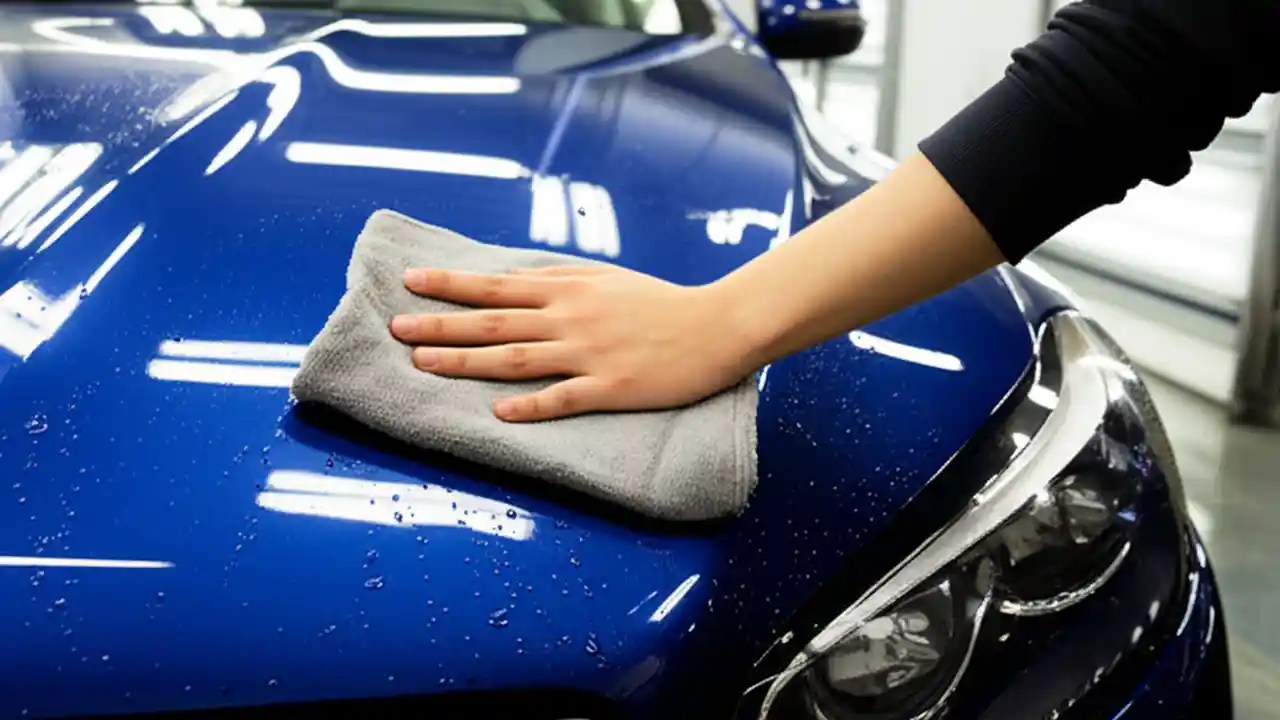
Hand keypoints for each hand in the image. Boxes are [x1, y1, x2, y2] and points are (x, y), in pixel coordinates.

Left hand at [389, 265, 758, 421]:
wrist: (716, 325)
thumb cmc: (658, 302)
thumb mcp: (604, 278)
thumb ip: (556, 280)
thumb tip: (508, 282)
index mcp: (568, 290)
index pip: (495, 288)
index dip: (450, 285)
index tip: (410, 282)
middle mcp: (571, 319)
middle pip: (493, 324)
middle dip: (441, 325)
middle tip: (396, 328)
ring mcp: (589, 354)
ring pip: (516, 360)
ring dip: (467, 362)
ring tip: (424, 363)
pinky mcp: (612, 387)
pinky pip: (564, 398)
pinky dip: (531, 406)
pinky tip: (499, 413)